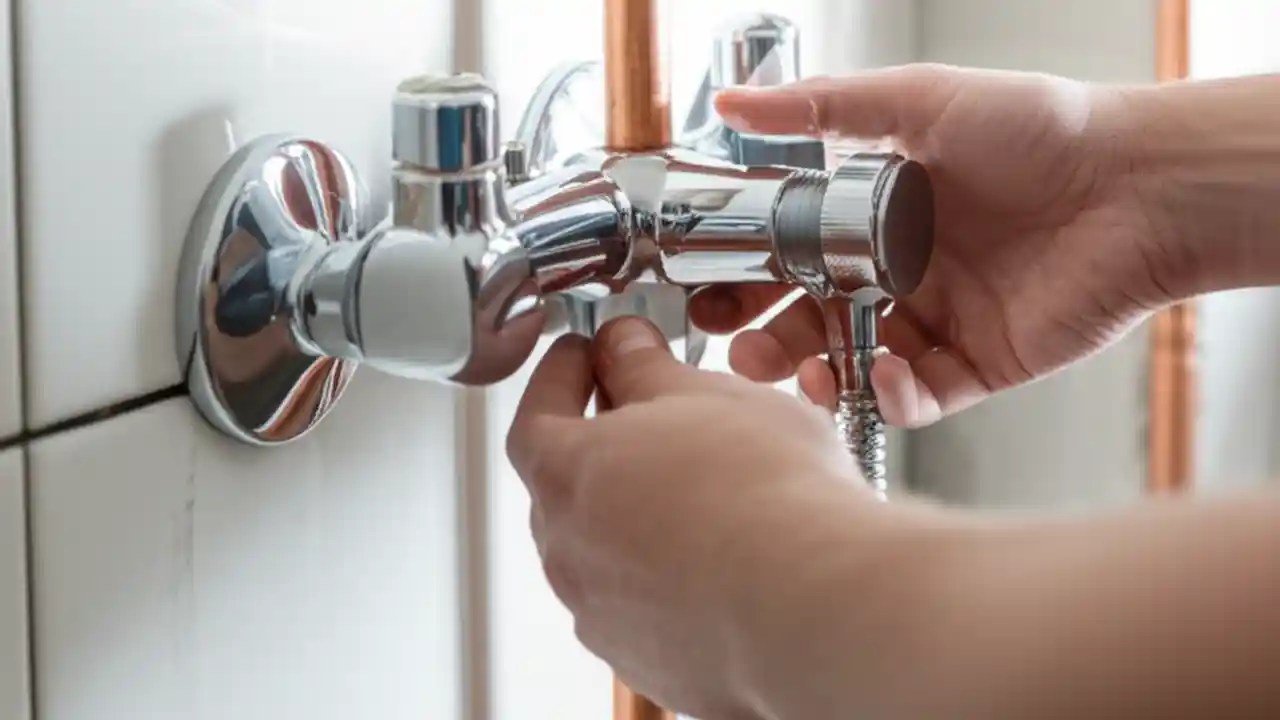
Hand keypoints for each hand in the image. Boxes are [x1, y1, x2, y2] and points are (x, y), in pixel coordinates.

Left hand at [506, 317, 880, 718]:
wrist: (817, 606)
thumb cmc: (766, 495)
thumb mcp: (704, 393)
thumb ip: (645, 365)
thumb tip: (623, 347)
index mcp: (566, 475)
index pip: (536, 414)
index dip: (559, 378)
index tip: (584, 358)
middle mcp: (569, 552)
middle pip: (566, 486)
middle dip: (604, 447)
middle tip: (649, 416)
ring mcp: (605, 615)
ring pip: (607, 551)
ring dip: (640, 516)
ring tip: (706, 492)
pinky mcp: (650, 660)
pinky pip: (646, 606)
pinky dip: (670, 576)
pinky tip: (724, 558)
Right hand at [693, 65, 1172, 425]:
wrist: (1137, 184)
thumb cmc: (1038, 129)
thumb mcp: (919, 100)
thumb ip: (822, 107)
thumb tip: (735, 103)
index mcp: (880, 217)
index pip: (795, 258)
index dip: (749, 277)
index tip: (708, 288)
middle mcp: (904, 272)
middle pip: (814, 320)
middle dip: (769, 339)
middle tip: (736, 346)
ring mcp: (941, 323)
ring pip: (856, 365)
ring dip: (818, 374)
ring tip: (797, 372)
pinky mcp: (981, 365)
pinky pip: (921, 396)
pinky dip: (892, 395)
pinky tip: (881, 374)